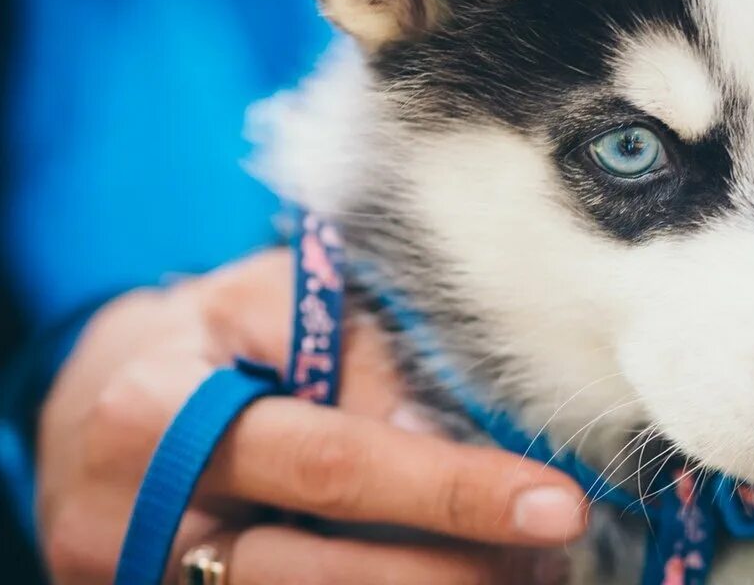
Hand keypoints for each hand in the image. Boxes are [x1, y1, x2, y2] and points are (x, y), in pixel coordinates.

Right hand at [36, 247, 586, 583]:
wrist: (95, 398)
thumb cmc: (208, 333)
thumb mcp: (270, 301)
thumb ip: (356, 361)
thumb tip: (452, 441)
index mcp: (159, 414)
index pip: (332, 465)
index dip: (450, 490)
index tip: (552, 502)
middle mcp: (134, 524)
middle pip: (321, 574)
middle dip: (454, 573)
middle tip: (553, 552)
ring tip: (523, 571)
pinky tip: (452, 577)